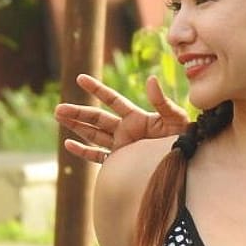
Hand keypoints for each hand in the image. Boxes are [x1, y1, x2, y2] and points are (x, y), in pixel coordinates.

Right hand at [54, 74, 190, 163]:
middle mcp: (126, 131)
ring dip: (76, 127)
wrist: (187, 166)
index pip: (113, 100)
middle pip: (97, 119)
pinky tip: (68, 144)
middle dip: (78, 113)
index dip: (97, 90)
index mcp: (137, 118)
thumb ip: (162, 101)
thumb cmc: (185, 140)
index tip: (80, 79)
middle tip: (58, 109)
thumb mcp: (175, 119)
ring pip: (94, 135)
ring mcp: (122, 147)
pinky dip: (84, 152)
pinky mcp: (121, 163)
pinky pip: (99, 157)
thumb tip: (150, 79)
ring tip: (58, 117)